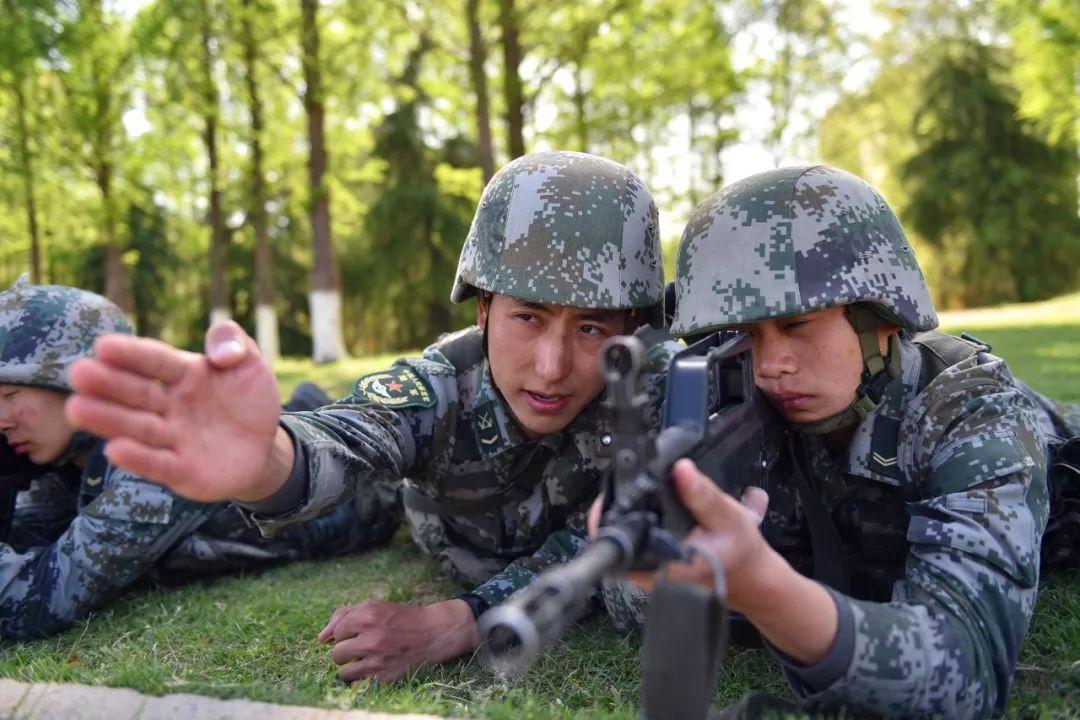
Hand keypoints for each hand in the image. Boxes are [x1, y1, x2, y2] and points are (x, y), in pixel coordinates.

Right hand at [64, 322, 287, 502]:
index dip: (132, 354)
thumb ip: (235, 345)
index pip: (155, 361)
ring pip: (138, 427)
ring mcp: (173, 439)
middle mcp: (170, 406)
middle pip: (137, 393)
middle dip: (108, 384)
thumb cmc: (248, 399)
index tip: (103, 345)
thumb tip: (224, 352)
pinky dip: (138, 458)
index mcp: (184, 374)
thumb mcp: (250, 364)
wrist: (264, 447)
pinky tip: (114, 449)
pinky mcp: (181, 471)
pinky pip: (159, 464)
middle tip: (78, 373)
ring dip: (109, 420)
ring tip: (77, 409)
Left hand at [318, 598, 478, 682]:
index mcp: (367, 615)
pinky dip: (362, 680)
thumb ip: (343, 615)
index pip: (337, 633)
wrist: (432, 634)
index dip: (347, 633)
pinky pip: (357, 685)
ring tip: (366, 660)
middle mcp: (371, 638)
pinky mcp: (384, 678)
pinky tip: (373, 670)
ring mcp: (377, 660)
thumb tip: (320, 639)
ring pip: (343, 672)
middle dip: (346, 651)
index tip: (361, 632)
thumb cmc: (400, 618)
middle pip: (336, 654)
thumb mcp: (374, 606)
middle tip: (363, 647)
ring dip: (351, 667)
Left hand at [588, 459, 770, 612]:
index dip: (611, 508)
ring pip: (623, 536)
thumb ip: (703, 495)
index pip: (620, 536)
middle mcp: (649, 571)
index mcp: (664, 562)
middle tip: (635, 481)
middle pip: (615, 533)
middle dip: (622, 505)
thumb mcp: (728, 518)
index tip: (619, 485)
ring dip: (631, 513)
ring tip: (646, 492)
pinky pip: (635, 541)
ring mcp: (648, 572)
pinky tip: (654, 509)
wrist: (750, 576)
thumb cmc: (741, 551)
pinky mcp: (652, 568)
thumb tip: (681, 470)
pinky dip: (641, 522)